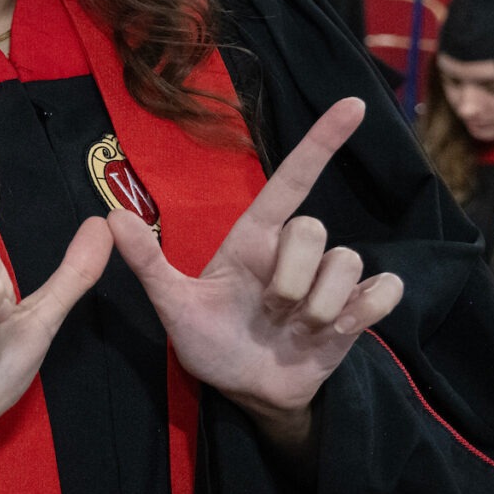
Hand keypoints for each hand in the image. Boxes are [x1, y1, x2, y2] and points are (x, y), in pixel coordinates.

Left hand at [105, 98, 402, 441]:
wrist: (247, 390)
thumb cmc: (209, 340)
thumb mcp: (173, 304)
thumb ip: (146, 261)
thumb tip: (109, 214)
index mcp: (253, 239)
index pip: (292, 181)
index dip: (321, 142)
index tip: (352, 104)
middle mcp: (294, 252)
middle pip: (314, 230)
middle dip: (289, 279)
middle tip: (268, 311)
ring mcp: (330, 280)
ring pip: (349, 261)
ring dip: (319, 306)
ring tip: (294, 327)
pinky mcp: (360, 308)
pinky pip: (384, 289)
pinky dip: (362, 313)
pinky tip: (334, 332)